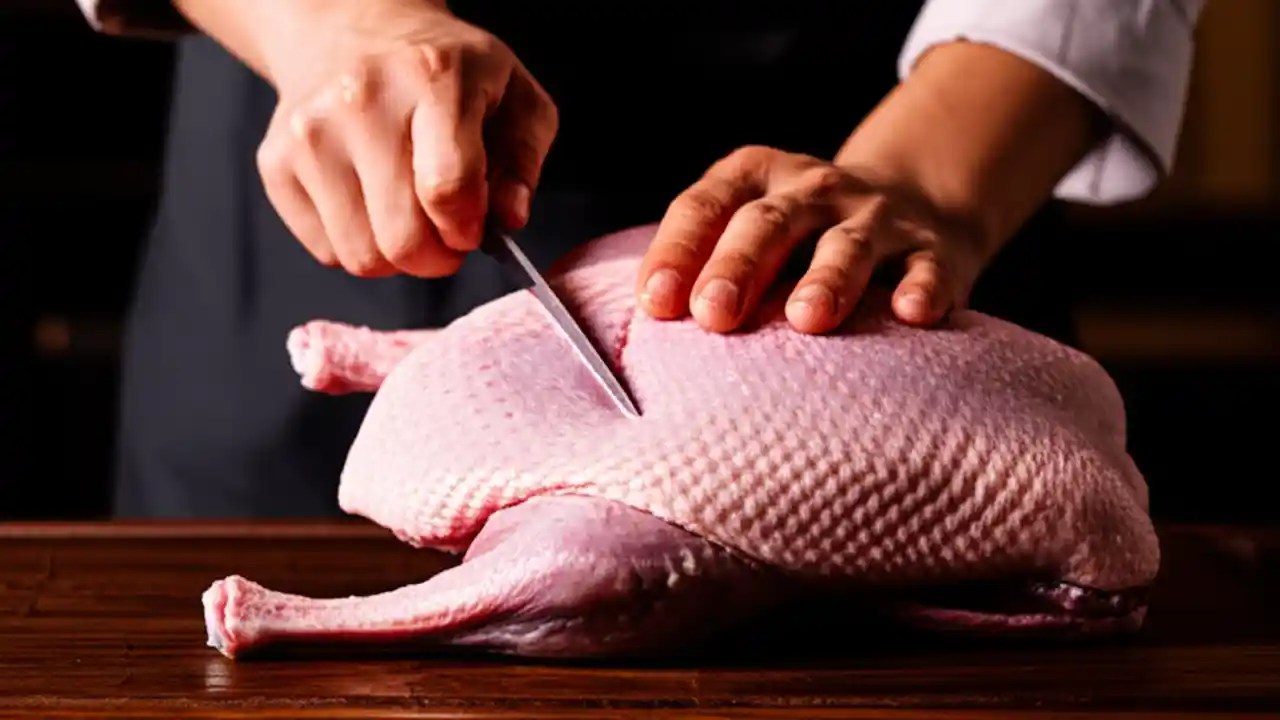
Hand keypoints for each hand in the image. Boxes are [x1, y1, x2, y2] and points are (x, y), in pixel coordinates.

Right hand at [253, 1, 557, 276]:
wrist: (353, 30)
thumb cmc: (445, 73)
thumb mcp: (513, 97)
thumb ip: (522, 163)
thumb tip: (508, 220)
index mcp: (431, 75)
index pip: (447, 187)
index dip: (467, 228)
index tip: (473, 227)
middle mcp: (360, 100)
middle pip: (402, 237)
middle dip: (437, 256)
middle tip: (446, 232)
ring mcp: (310, 132)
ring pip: (362, 256)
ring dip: (397, 257)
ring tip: (410, 216)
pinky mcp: (275, 162)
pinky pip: (328, 251)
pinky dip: (358, 244)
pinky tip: (370, 203)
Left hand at [636, 145, 985, 333]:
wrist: (915, 203)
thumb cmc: (801, 239)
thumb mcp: (750, 230)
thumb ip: (704, 267)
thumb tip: (648, 327)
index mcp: (752, 179)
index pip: (704, 207)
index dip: (678, 251)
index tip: (657, 303)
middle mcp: (810, 190)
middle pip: (768, 224)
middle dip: (738, 267)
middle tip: (714, 315)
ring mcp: (873, 217)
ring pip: (846, 245)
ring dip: (827, 279)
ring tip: (807, 318)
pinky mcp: (930, 249)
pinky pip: (926, 267)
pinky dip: (921, 288)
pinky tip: (911, 312)